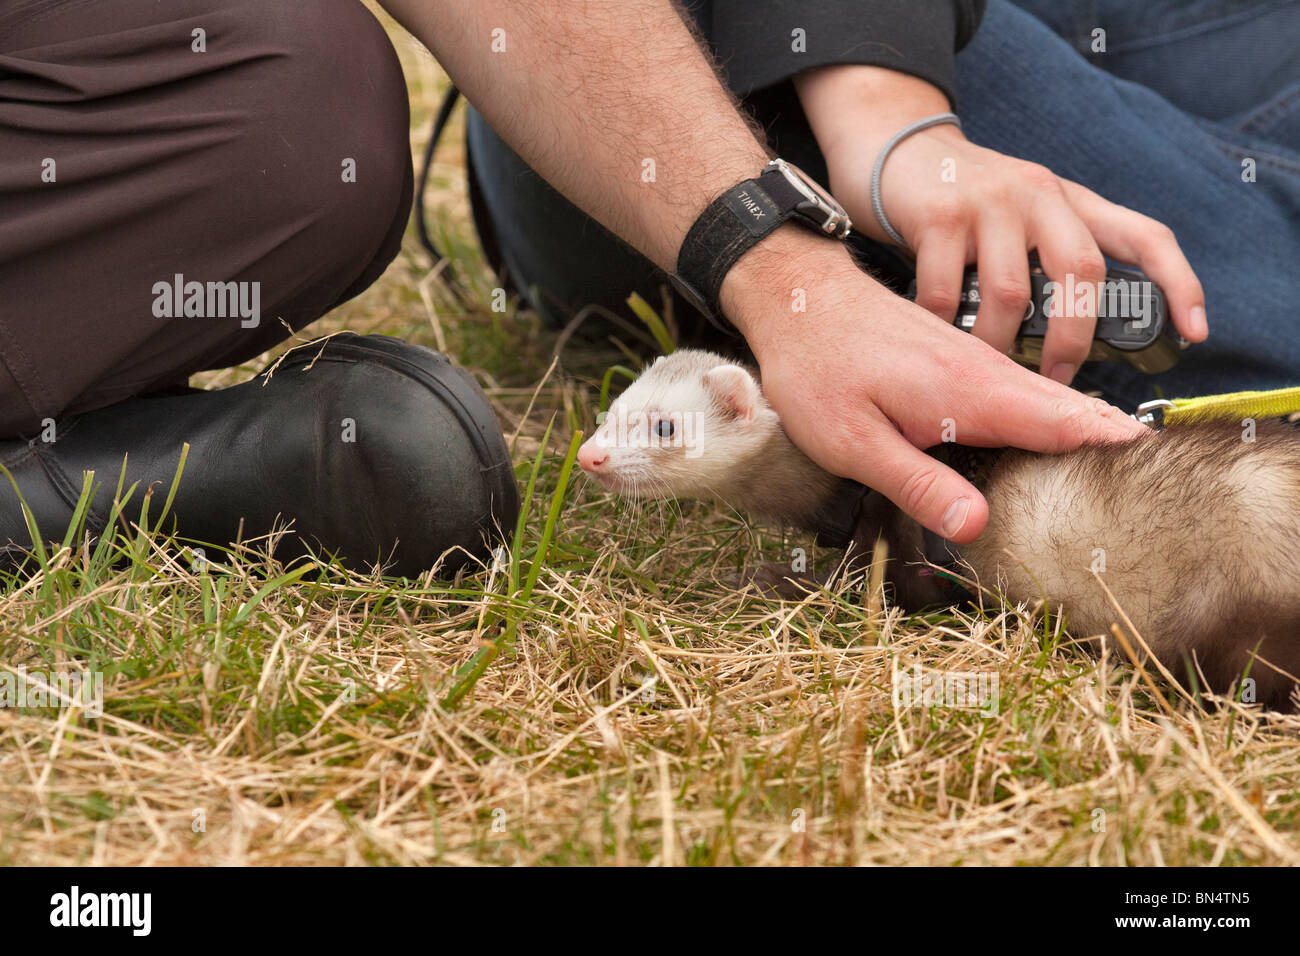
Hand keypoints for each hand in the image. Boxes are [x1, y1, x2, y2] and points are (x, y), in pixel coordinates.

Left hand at [721, 229, 1149, 541]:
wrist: (796, 297)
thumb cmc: (817, 370)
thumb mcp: (854, 442)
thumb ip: (917, 482)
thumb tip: (977, 526)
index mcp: (971, 392)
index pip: (1065, 424)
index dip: (1114, 450)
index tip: (1160, 478)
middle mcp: (985, 373)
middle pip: (1071, 411)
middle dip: (1115, 446)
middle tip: (1158, 492)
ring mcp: (974, 362)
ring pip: (1048, 399)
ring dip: (1089, 430)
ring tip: (1128, 471)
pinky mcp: (958, 361)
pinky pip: (1022, 391)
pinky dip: (1053, 414)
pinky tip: (1058, 438)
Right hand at [795, 66, 1207, 384]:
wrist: (896, 149)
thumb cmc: (964, 202)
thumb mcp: (1023, 215)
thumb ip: (1052, 257)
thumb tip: (1073, 339)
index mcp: (1071, 201)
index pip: (1144, 236)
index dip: (1179, 283)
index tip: (1195, 333)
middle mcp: (1039, 194)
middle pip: (1081, 274)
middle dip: (1071, 341)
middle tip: (1055, 380)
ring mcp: (989, 201)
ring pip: (1009, 295)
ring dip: (997, 346)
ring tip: (985, 369)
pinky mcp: (939, 214)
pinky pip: (948, 293)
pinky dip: (944, 329)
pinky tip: (936, 339)